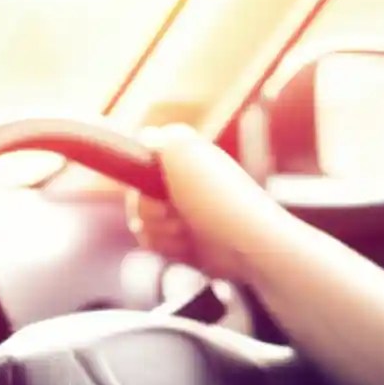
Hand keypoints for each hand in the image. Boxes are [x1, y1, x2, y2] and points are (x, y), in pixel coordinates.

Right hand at [127, 123, 288, 282]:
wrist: (246, 247)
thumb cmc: (218, 199)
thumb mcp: (185, 152)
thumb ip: (162, 138)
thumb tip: (146, 135)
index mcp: (186, 160)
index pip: (141, 164)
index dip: (139, 181)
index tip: (150, 189)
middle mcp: (183, 185)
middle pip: (138, 199)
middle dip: (148, 212)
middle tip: (173, 214)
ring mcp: (183, 216)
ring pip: (144, 225)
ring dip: (160, 233)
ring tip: (187, 233)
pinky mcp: (184, 243)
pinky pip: (157, 245)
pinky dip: (169, 249)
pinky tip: (189, 247)